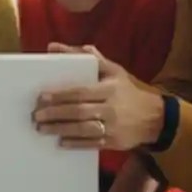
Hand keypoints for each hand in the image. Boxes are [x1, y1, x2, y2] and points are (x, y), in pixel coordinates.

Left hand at [33, 43, 165, 149]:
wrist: (156, 117)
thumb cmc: (128, 90)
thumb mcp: (113, 70)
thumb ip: (84, 57)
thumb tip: (53, 47)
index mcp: (110, 88)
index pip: (80, 92)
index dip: (60, 96)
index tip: (41, 97)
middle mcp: (111, 108)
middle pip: (78, 112)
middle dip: (55, 114)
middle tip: (36, 116)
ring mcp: (113, 127)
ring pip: (83, 129)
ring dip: (60, 130)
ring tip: (42, 129)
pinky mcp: (114, 142)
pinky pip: (91, 144)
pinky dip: (75, 144)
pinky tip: (61, 142)